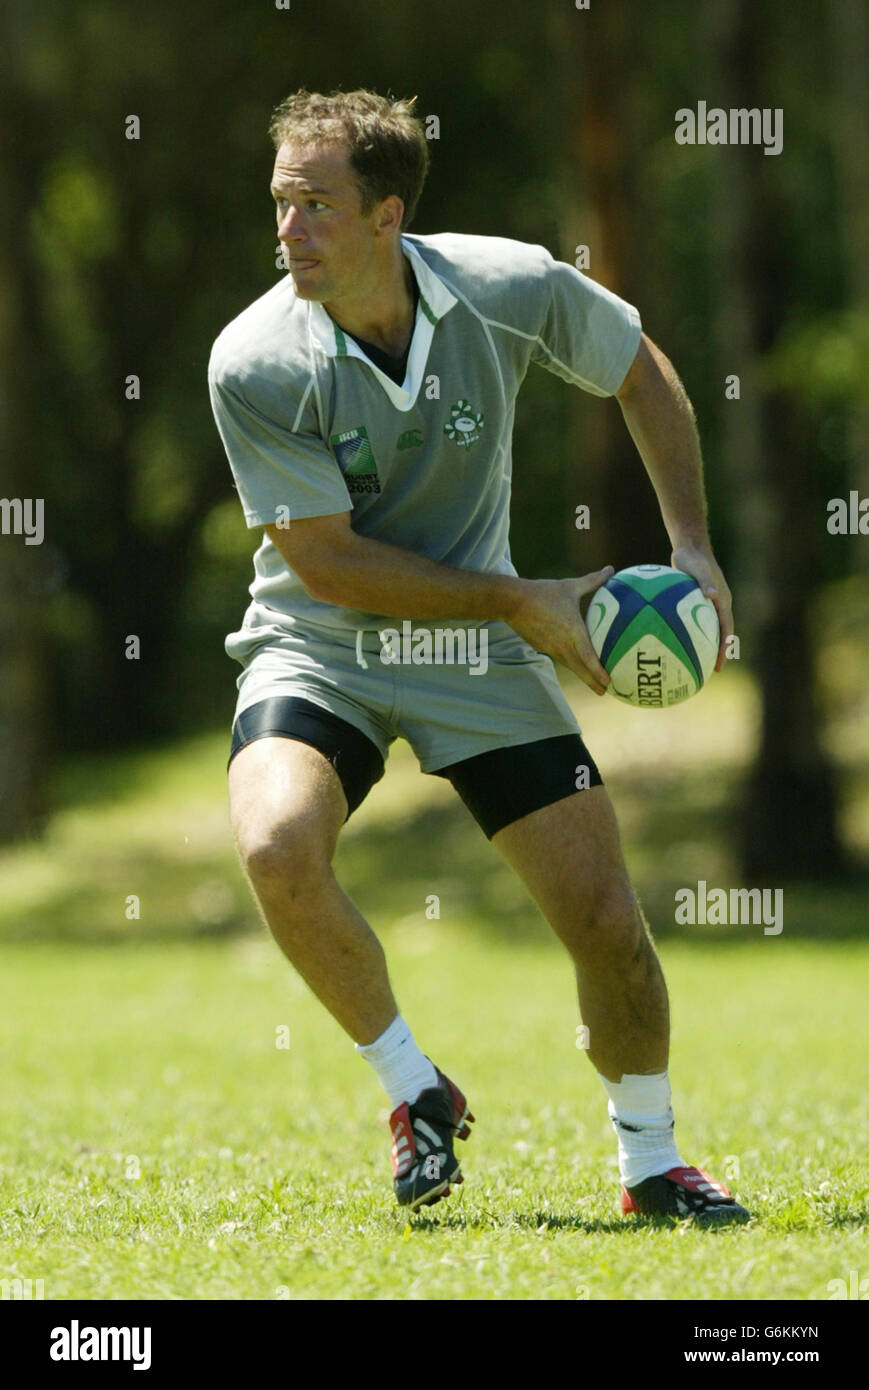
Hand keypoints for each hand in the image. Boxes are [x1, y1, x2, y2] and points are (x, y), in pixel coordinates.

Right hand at [505, 567, 614, 694]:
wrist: (512, 601)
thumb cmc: (543, 592)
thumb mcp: (570, 586)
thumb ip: (593, 581)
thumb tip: (611, 569)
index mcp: (572, 631)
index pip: (588, 657)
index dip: (598, 671)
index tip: (609, 682)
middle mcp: (562, 644)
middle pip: (580, 670)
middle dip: (593, 683)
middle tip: (606, 693)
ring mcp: (551, 648)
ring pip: (571, 666)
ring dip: (583, 676)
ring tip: (595, 685)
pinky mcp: (542, 648)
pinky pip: (560, 658)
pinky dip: (571, 665)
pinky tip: (576, 664)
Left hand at [670, 543, 732, 670]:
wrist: (689, 546)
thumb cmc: (692, 556)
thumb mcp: (697, 567)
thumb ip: (704, 581)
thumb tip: (711, 595)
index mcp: (722, 601)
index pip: (726, 630)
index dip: (723, 649)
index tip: (718, 665)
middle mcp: (718, 604)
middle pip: (719, 634)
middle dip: (715, 653)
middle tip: (707, 671)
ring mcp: (707, 604)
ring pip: (707, 629)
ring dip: (702, 645)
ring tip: (692, 662)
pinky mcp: (696, 602)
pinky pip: (693, 621)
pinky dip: (688, 633)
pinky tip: (672, 642)